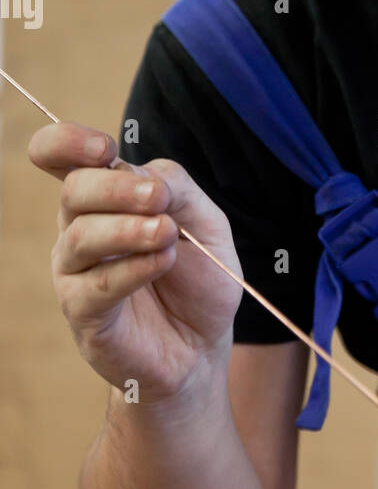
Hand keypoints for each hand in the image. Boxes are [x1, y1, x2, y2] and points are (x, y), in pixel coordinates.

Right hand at [28, 122, 242, 404]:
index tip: (105, 148)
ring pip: (80, 236)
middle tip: (159, 198)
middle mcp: (81, 229)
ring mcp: (76, 272)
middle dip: (117, 188)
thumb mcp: (206, 222)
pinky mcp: (83, 313)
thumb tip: (141, 175)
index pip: (60, 157)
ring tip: (167, 235)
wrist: (203, 345)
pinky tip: (162, 262)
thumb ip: (178, 189)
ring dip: (127, 229)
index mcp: (105, 198)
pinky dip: (131, 269)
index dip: (67, 143)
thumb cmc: (199, 279)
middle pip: (75, 190)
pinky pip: (95, 285)